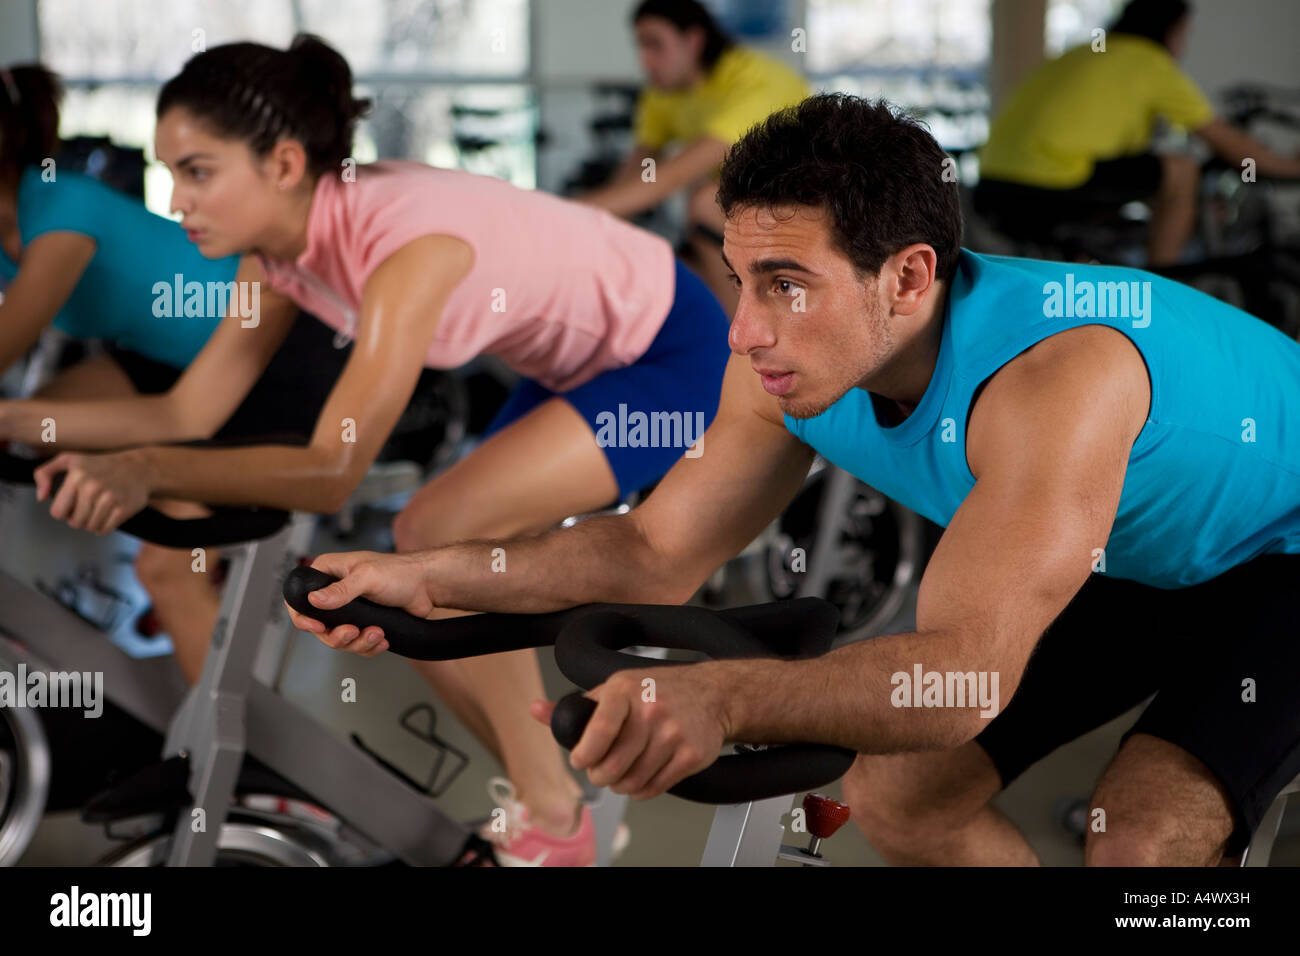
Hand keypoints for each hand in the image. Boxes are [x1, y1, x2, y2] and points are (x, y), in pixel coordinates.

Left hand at [34, 451, 150, 534]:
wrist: (138, 468)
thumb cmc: (100, 465)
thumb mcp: (69, 459)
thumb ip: (44, 473)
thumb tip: (41, 497)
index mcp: (76, 475)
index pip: (58, 512)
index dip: (63, 511)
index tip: (72, 504)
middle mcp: (92, 487)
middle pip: (75, 522)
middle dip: (78, 518)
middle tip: (87, 507)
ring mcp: (109, 498)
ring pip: (89, 527)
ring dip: (92, 523)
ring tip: (98, 510)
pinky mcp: (123, 509)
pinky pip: (104, 530)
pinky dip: (104, 526)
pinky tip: (108, 515)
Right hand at [284, 550, 437, 657]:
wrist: (426, 586)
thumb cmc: (400, 572)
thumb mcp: (368, 577)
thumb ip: (341, 590)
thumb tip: (314, 600)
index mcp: (329, 573)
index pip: (299, 599)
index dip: (303, 617)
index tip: (317, 627)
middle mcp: (335, 593)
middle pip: (319, 627)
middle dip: (337, 636)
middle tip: (352, 632)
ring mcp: (349, 611)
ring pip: (339, 639)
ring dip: (358, 642)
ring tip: (376, 633)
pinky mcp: (364, 624)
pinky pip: (357, 644)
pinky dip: (369, 646)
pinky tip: (382, 639)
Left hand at [530, 664, 729, 799]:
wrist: (713, 693)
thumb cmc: (659, 690)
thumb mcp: (617, 688)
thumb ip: (577, 705)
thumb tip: (537, 710)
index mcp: (626, 689)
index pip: (599, 728)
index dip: (585, 753)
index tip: (581, 761)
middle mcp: (651, 709)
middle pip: (612, 765)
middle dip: (601, 776)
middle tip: (602, 772)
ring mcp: (673, 733)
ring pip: (632, 781)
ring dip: (622, 785)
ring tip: (623, 773)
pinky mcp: (691, 754)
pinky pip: (655, 788)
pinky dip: (643, 789)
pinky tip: (644, 775)